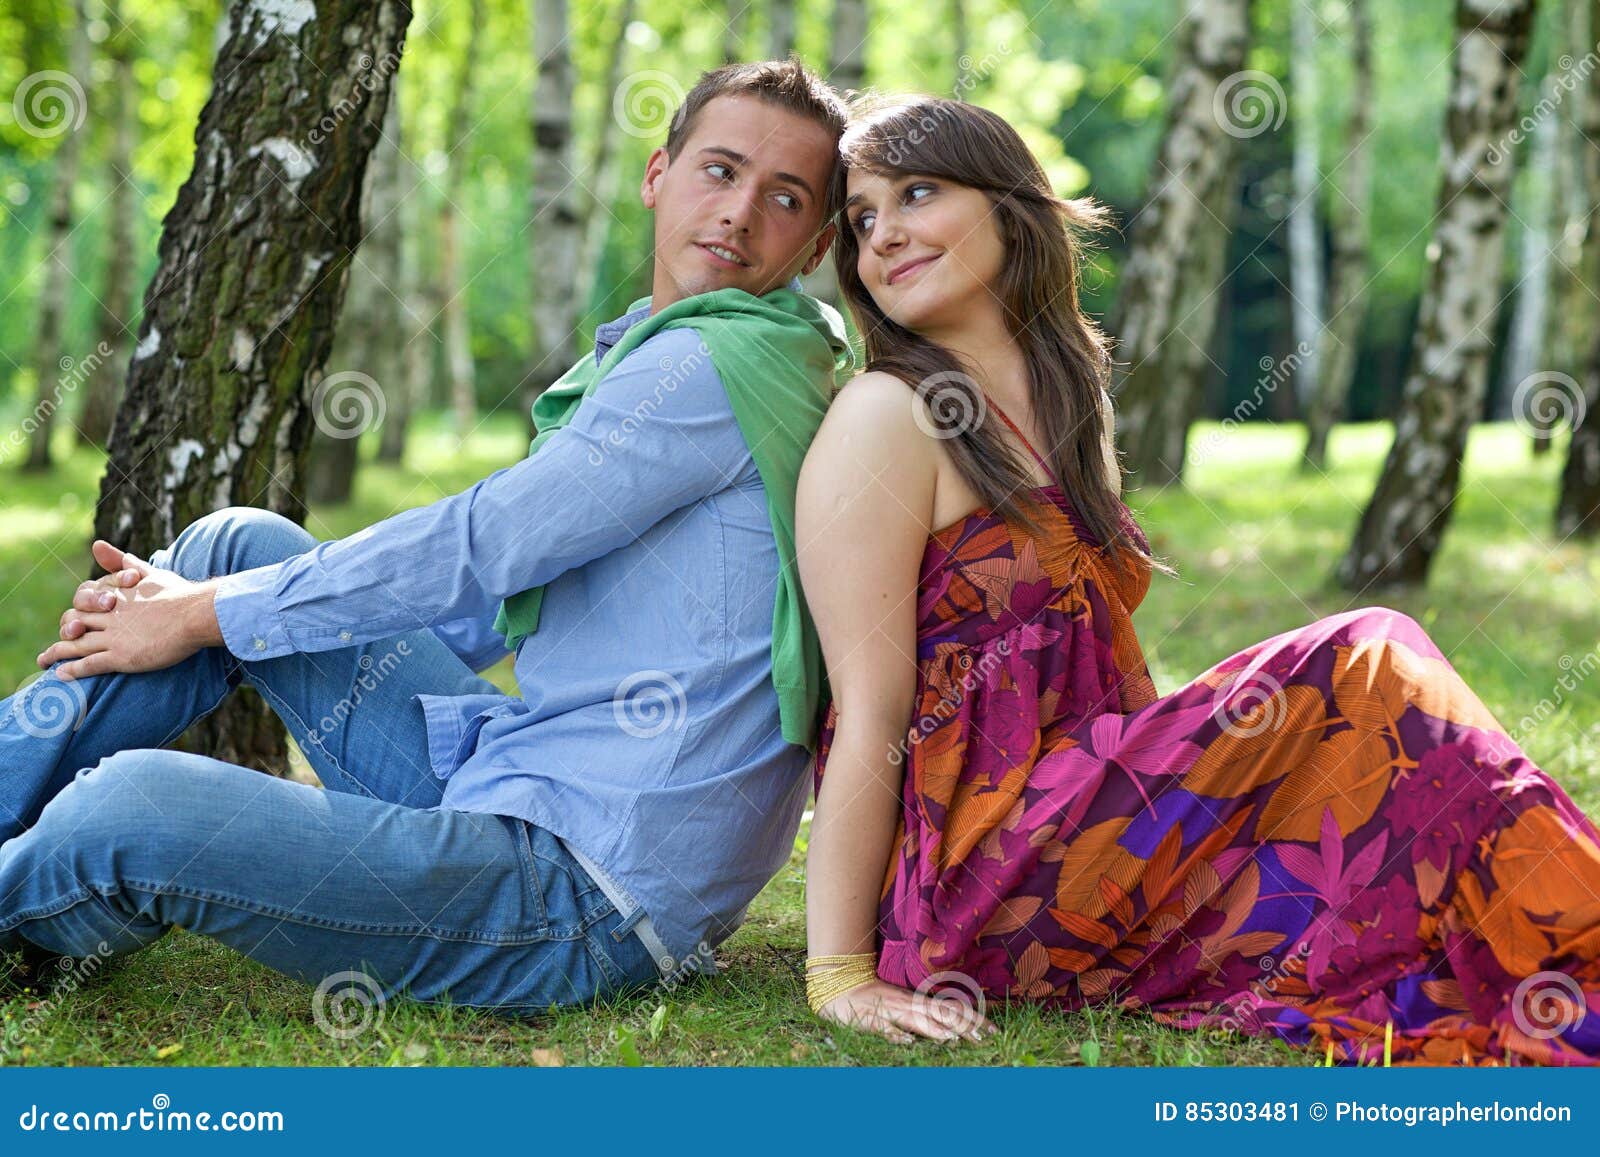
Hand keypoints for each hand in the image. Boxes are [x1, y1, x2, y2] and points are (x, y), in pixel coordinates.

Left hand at [37, 540, 221, 679]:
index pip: (85, 599)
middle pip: (74, 621)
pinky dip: (73, 669)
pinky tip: (60, 674)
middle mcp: (109, 615)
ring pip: (75, 644)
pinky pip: (89, 664)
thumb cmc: (179, 594)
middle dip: (63, 631)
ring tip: (43, 660)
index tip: (74, 617)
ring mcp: (113, 636)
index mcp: (115, 595)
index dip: (79, 608)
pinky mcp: (121, 657)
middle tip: (54, 642)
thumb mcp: (149, 572)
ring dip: (56, 653)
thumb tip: (98, 545)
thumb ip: (124, 562)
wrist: (196, 614)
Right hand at [816, 978, 997, 1043]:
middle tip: (983, 1039)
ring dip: (933, 1029)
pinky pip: (883, 1029)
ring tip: (952, 1039)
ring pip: (915, 1020)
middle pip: (940, 1014)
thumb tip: (955, 1026)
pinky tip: (907, 1043)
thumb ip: (927, 1013)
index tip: (994, 1031)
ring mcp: (890, 1012)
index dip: (973, 1019)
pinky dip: (895, 1035)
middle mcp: (908, 1005)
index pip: (951, 1009)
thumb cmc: (875, 999)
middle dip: (962, 1026)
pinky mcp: (870, 1020)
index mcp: (918, 1001)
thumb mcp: (905, 1004)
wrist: (840, 988)